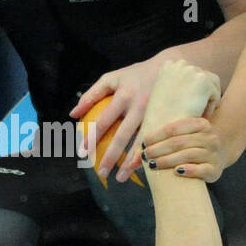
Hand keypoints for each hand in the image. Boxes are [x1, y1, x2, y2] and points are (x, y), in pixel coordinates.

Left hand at [71, 57, 161, 180]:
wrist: (173, 66)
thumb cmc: (136, 75)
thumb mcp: (113, 78)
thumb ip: (92, 94)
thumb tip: (73, 115)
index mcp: (124, 95)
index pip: (104, 120)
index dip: (92, 136)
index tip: (83, 152)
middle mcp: (140, 105)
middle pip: (122, 135)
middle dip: (110, 155)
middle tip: (101, 173)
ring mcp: (155, 113)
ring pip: (141, 142)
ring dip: (130, 162)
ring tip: (121, 178)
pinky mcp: (167, 119)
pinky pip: (156, 142)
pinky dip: (148, 155)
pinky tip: (142, 169)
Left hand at [141, 60, 224, 181]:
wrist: (217, 157)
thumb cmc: (193, 143)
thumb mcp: (184, 133)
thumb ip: (166, 133)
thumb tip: (139, 136)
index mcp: (201, 124)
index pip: (174, 128)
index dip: (157, 135)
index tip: (144, 142)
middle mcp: (210, 137)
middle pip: (179, 142)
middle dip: (158, 149)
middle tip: (145, 155)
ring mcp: (213, 153)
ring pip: (188, 155)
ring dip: (167, 161)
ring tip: (153, 164)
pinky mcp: (215, 170)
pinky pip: (202, 170)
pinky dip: (189, 171)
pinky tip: (176, 172)